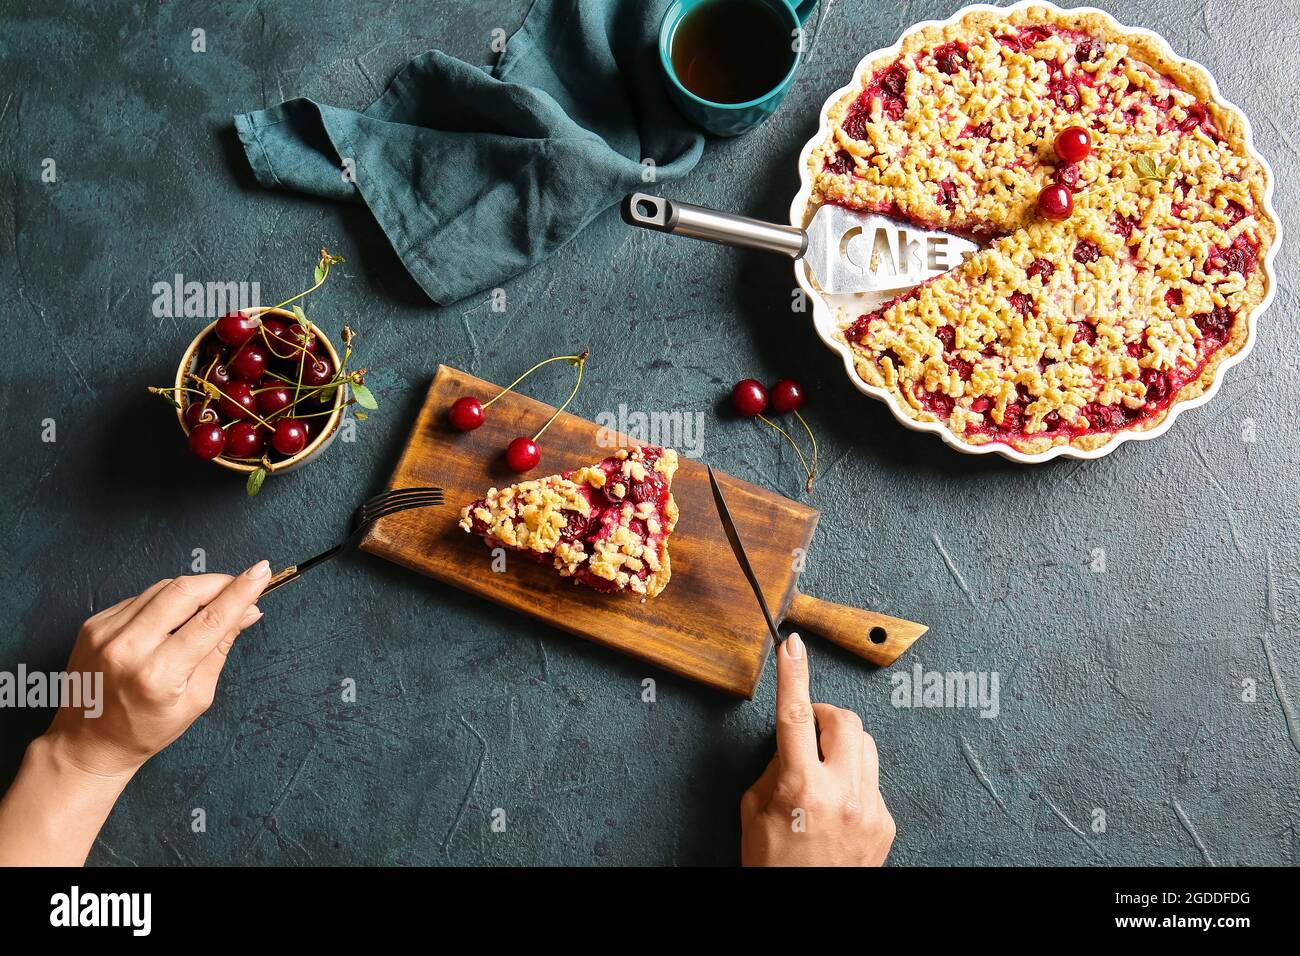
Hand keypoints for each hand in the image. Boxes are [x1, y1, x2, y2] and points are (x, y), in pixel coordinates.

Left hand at [0, 563, 268, 865]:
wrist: (87, 743)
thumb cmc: (145, 729)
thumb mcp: (195, 699)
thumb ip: (219, 649)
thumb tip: (247, 612)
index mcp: (157, 674)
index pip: (209, 621)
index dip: (239, 593)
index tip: (261, 572)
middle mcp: (127, 648)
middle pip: (184, 592)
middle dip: (218, 582)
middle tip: (241, 583)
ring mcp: (105, 633)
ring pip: (162, 588)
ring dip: (193, 590)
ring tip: (209, 604)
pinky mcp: (94, 624)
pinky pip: (141, 598)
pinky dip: (165, 601)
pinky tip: (172, 619)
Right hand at [740, 633, 895, 865]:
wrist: (804, 914)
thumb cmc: (772, 867)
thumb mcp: (753, 812)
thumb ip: (773, 768)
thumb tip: (792, 743)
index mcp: (800, 788)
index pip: (796, 715)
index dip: (793, 674)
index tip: (792, 645)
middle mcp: (841, 794)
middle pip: (845, 720)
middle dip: (825, 716)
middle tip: (808, 731)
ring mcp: (870, 808)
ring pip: (866, 745)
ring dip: (842, 746)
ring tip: (821, 772)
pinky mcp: (886, 823)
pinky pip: (873, 780)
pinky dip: (852, 781)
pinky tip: (836, 806)